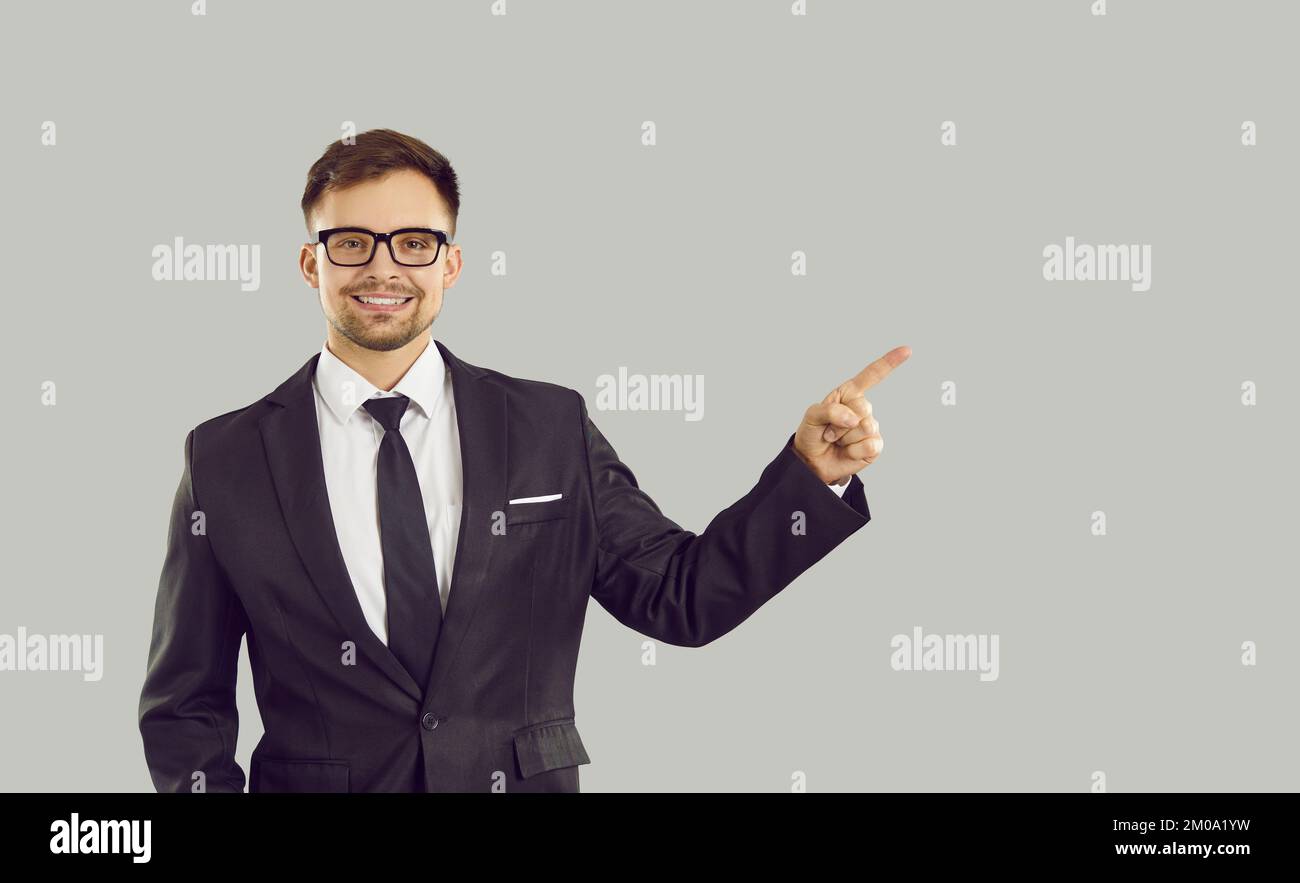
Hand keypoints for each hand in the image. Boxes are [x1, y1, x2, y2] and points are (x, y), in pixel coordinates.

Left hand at [792, 345, 910, 484]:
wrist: (812, 461)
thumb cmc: (812, 434)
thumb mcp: (812, 416)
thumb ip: (830, 411)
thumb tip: (854, 419)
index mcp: (849, 394)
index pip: (872, 375)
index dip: (890, 362)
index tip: (907, 350)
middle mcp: (863, 408)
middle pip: (863, 408)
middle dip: (840, 423)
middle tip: (830, 431)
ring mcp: (871, 427)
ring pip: (865, 428)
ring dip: (844, 438)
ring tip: (837, 440)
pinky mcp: (874, 446)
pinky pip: (870, 446)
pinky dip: (854, 451)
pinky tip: (847, 451)